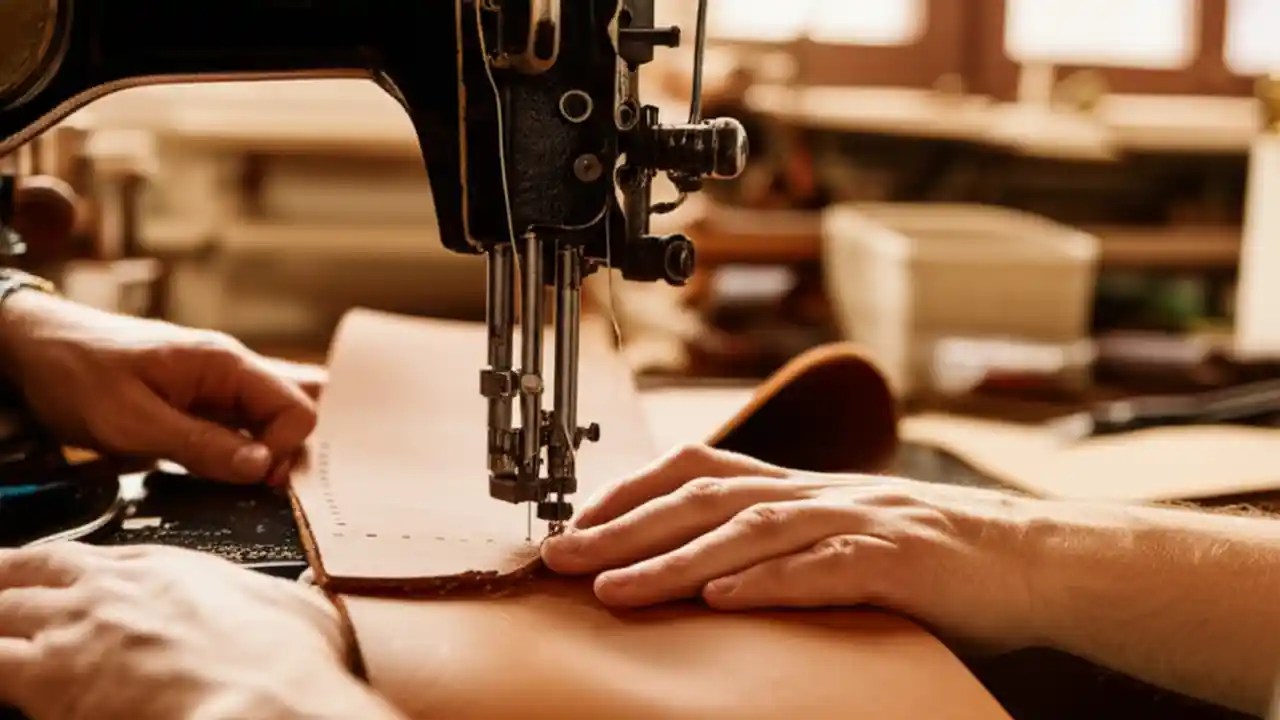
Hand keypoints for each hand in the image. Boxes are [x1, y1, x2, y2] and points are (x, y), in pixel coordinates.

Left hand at [0, 292, 316, 483]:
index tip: (252, 479)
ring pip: (270, 422)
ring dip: (264, 455)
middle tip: (254, 486)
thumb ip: (201, 445)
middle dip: (285, 453)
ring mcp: (217, 387)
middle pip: (293, 414)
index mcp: (226, 363)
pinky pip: (240, 428)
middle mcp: (232, 371)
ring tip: (240, 482)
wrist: (32, 347)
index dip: (283, 450)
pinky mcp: (199, 403)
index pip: (297, 409)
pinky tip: (225, 471)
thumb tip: (262, 468)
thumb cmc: (76, 373)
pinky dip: (241, 452)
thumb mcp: (133, 420)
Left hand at [0, 543, 399, 719]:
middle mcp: (104, 591)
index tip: (16, 576)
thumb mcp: (290, 606)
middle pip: (13, 580)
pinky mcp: (50, 683)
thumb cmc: (286, 660)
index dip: (28, 567)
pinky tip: (4, 687)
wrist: (269, 696)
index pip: (63, 556)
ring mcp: (71, 634)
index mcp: (156, 567)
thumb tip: (296, 605)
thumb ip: (265, 601)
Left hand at [542, 444, 1042, 651]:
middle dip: (625, 528)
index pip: (697, 471)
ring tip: (614, 587)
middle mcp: (817, 493)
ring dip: (675, 560)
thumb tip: (700, 565)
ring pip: (750, 533)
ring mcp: (856, 522)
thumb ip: (775, 538)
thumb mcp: (837, 532)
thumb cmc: (926, 554)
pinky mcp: (896, 562)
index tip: (574, 522)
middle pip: (703, 501)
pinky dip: (769, 584)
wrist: (1027, 558)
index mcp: (799, 487)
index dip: (630, 492)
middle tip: (559, 557)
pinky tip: (722, 601)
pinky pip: (824, 570)